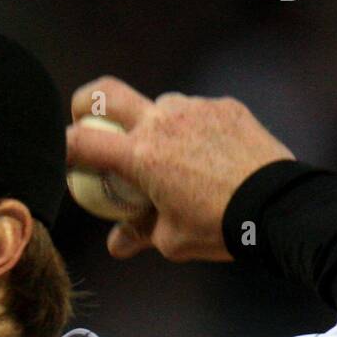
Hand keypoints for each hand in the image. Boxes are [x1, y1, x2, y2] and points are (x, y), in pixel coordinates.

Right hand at [66, 77, 294, 261]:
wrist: (276, 207)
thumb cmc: (218, 226)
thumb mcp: (170, 240)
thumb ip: (138, 234)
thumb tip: (118, 244)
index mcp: (140, 156)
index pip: (80, 142)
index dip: (61, 147)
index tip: (61, 155)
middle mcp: (162, 122)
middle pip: (106, 92)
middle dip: (86, 102)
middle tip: (86, 119)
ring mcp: (194, 108)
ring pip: (159, 104)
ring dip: (154, 123)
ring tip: (171, 155)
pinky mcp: (224, 106)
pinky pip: (196, 112)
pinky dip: (193, 130)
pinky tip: (209, 156)